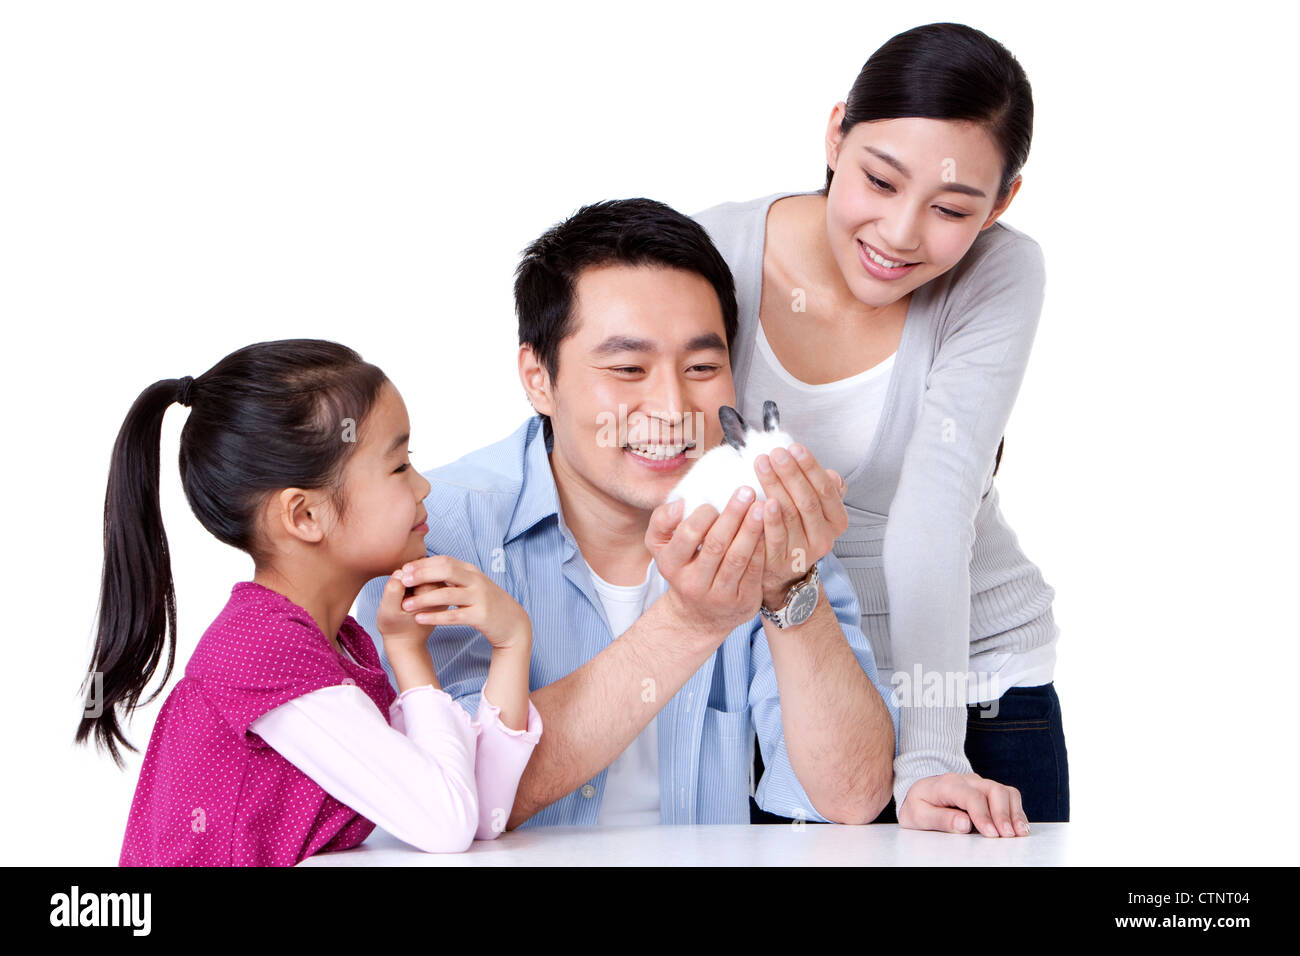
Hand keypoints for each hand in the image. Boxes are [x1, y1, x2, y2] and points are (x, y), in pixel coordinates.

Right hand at [376, 573, 441, 655]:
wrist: (406, 641)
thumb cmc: (395, 628)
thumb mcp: (388, 611)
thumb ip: (393, 590)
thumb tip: (400, 571)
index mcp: (436, 597)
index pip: (418, 572)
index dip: (402, 582)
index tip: (400, 600)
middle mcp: (444, 592)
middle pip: (422, 569)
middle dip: (407, 580)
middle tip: (402, 600)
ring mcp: (442, 590)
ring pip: (422, 570)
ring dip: (409, 580)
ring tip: (406, 599)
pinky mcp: (436, 589)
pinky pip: (422, 575)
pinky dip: (411, 582)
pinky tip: (408, 596)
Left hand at [395, 555, 530, 651]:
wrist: (513, 623)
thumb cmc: (487, 604)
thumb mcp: (473, 585)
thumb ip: (455, 577)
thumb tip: (428, 569)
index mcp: (472, 571)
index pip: (444, 560)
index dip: (423, 563)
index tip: (404, 569)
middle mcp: (476, 581)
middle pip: (446, 570)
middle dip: (422, 574)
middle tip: (402, 581)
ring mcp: (480, 598)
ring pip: (448, 594)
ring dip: (424, 598)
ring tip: (405, 605)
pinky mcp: (481, 616)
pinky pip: (454, 616)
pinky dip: (435, 616)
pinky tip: (420, 619)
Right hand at [645, 487, 765, 643]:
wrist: (697, 616)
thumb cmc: (682, 567)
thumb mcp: (661, 546)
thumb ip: (663, 520)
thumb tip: (680, 502)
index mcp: (671, 565)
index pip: (688, 535)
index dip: (703, 515)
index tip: (714, 501)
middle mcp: (693, 584)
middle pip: (716, 545)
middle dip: (733, 515)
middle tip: (747, 491)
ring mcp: (719, 596)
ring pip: (738, 558)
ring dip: (751, 529)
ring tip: (762, 505)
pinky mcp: (742, 602)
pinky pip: (755, 571)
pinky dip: (762, 548)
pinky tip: (768, 528)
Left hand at [752, 443, 847, 606]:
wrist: (783, 571)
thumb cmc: (798, 529)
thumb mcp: (816, 510)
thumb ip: (823, 491)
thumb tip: (832, 474)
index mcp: (836, 521)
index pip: (826, 490)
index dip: (810, 467)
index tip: (794, 447)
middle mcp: (824, 537)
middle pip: (807, 500)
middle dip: (790, 473)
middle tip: (775, 453)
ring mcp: (803, 551)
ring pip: (789, 514)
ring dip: (774, 486)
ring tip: (761, 464)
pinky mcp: (781, 561)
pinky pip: (774, 536)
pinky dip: (767, 517)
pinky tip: (758, 500)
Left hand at [899, 772, 1030, 837]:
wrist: (920, 791)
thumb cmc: (919, 805)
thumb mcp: (918, 815)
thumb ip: (939, 819)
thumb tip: (964, 824)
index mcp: (945, 784)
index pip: (970, 796)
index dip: (983, 815)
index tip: (991, 834)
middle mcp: (966, 780)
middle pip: (992, 789)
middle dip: (1002, 814)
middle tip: (1007, 836)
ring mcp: (979, 783)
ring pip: (1003, 790)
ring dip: (1014, 812)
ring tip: (1019, 833)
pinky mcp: (987, 789)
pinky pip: (1008, 795)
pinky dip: (1016, 810)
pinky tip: (1020, 826)